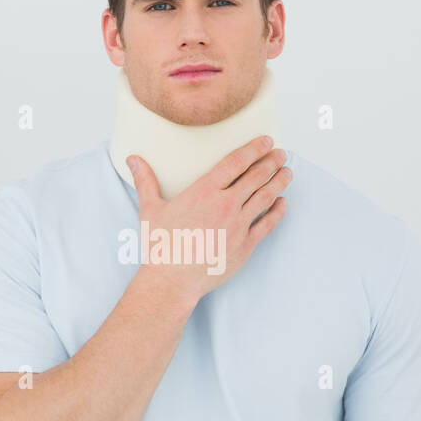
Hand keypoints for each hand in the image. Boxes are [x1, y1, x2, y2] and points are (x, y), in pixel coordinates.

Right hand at [126, 135, 290, 305]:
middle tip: (281, 153)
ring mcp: (238, 225)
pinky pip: (268, 224)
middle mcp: (225, 204)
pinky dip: (277, 212)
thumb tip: (132, 159)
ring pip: (265, 197)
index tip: (265, 140)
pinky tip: (283, 203)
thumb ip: (145, 181)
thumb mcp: (150, 208)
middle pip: (255, 177)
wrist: (173, 280)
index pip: (235, 163)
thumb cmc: (161, 245)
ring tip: (288, 172)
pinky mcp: (245, 244)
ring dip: (279, 182)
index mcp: (203, 191)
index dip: (253, 149)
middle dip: (271, 162)